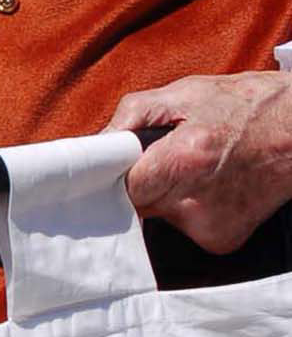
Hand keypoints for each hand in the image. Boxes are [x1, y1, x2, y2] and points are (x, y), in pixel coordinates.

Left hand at [108, 71, 291, 252]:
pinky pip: (183, 227)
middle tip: (160, 159)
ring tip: (194, 168)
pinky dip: (188, 209)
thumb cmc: (243, 106)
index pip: (119, 188)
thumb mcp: (182, 94)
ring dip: (164, 196)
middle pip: (134, 206)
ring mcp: (210, 227)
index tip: (110, 167)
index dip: (110, 175)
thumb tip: (93, 146)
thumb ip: (128, 119)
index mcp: (183, 161)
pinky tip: (211, 187)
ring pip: (157, 217)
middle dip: (138, 183)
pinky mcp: (222, 241)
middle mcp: (195, 202)